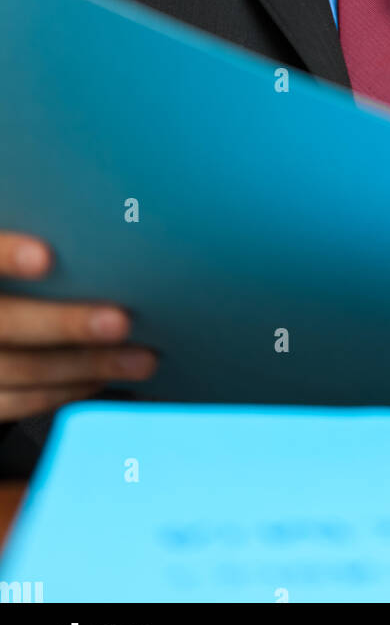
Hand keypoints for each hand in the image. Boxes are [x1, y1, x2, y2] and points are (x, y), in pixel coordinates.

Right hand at [0, 231, 156, 422]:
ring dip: (89, 364)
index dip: (7, 256)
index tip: (45, 258)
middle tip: (122, 321)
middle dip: (67, 324)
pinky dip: (70, 389)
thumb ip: (36, 237)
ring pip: (24, 367)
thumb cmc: (18, 277)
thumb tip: (101, 223)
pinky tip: (107, 377)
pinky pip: (23, 400)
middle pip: (6, 322)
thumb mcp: (17, 237)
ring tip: (142, 358)